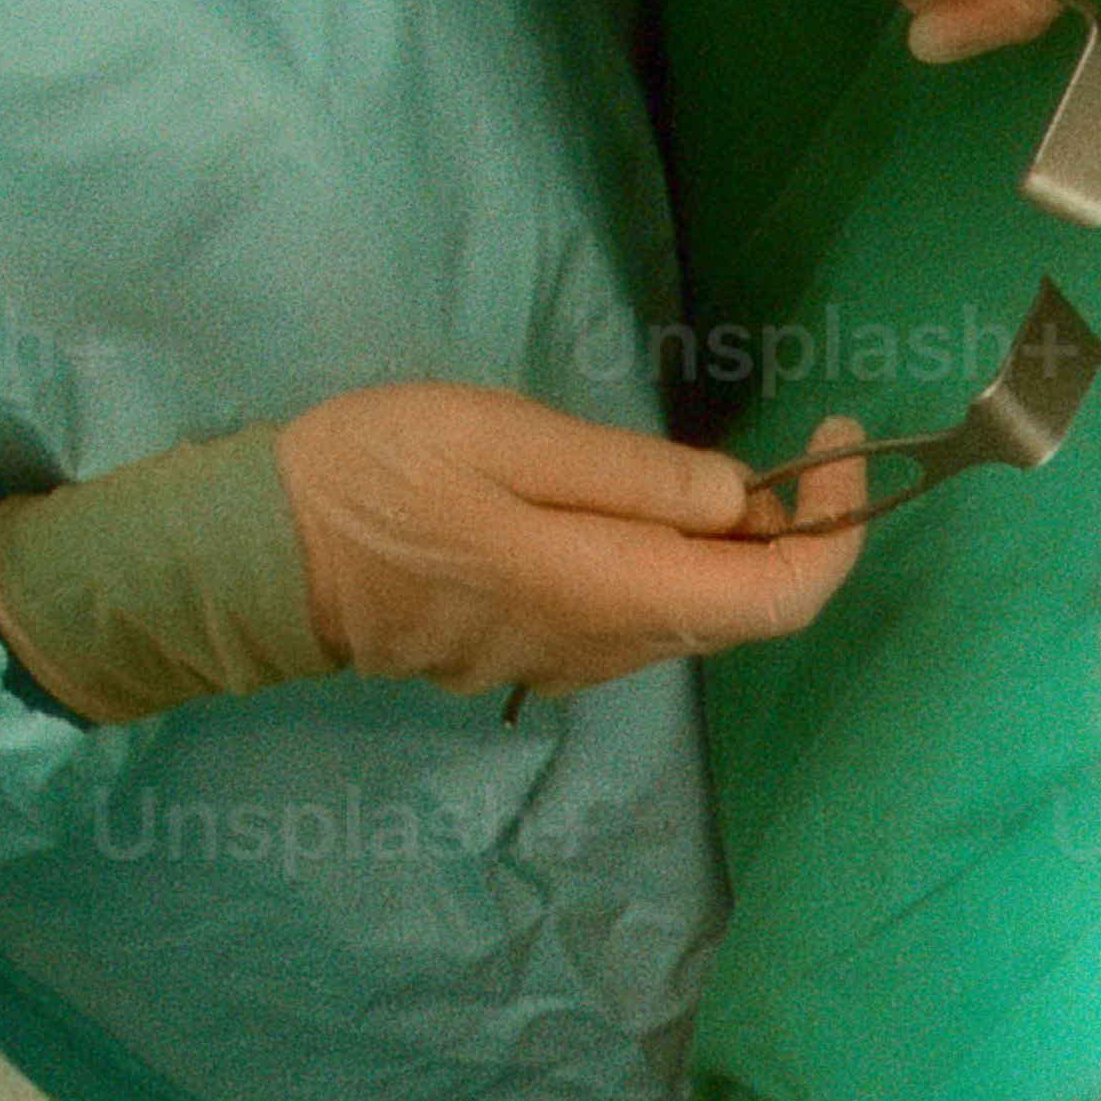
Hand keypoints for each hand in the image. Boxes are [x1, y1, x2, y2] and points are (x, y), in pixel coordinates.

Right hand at [272, 384, 867, 695]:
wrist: (263, 559)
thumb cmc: (378, 476)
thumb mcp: (509, 439)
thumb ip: (634, 478)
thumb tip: (737, 497)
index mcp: (613, 592)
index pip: (783, 596)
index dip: (837, 527)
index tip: (835, 442)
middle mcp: (609, 647)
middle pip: (749, 610)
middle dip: (791, 531)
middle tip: (792, 444)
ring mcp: (573, 661)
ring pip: (694, 613)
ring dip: (729, 547)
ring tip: (709, 467)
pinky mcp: (538, 654)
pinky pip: (638, 615)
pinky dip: (672, 563)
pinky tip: (636, 507)